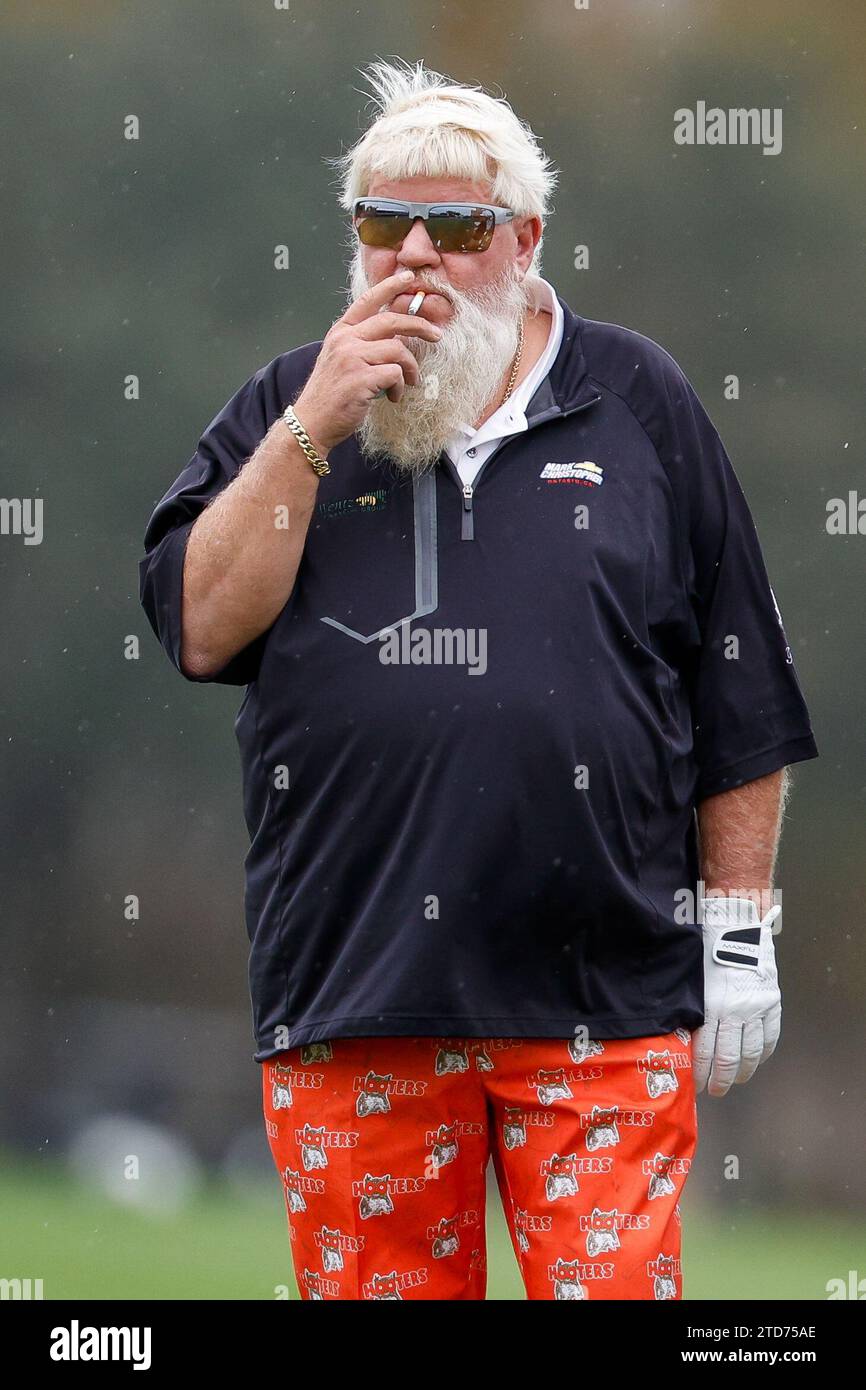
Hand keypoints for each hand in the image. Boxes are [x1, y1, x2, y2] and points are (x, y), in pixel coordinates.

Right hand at [292, 271, 442, 453]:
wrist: (312, 421)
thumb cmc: (331, 395)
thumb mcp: (341, 360)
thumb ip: (363, 345)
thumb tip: (397, 339)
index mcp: (341, 332)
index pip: (368, 301)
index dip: (390, 287)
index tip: (408, 278)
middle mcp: (345, 340)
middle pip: (391, 321)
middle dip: (419, 326)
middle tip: (437, 335)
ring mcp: (352, 358)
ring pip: (398, 350)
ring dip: (410, 368)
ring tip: (410, 382)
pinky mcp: (361, 378)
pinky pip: (396, 374)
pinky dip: (400, 387)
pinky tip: (393, 397)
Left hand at [693, 896, 781, 1097]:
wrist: (736, 925)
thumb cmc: (705, 947)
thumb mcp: (691, 979)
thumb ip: (689, 1008)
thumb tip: (679, 1036)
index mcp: (710, 1006)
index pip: (703, 1052)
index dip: (699, 1074)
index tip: (695, 1085)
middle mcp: (735, 1012)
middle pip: (729, 1059)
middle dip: (720, 1080)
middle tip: (715, 1091)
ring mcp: (757, 1009)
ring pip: (752, 1053)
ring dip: (744, 1072)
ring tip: (736, 1080)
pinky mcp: (772, 1003)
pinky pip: (771, 1036)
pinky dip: (764, 1053)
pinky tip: (756, 1061)